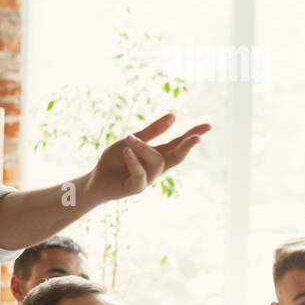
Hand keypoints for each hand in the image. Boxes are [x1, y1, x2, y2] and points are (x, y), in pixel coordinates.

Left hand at [86, 113, 210, 204]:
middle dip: (187, 147)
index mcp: (157, 154)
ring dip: (143, 148)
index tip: (208, 126)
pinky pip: (140, 174)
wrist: (96, 179)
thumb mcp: (131, 141)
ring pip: (156, 162)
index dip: (192, 134)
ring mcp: (148, 179)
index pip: (178, 143)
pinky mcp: (136, 188)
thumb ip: (151, 131)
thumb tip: (174, 116)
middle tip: (197, 137)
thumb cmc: (114, 161)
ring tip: (128, 140)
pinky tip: (126, 151)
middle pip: (177, 157)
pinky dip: (134, 161)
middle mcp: (156, 167)